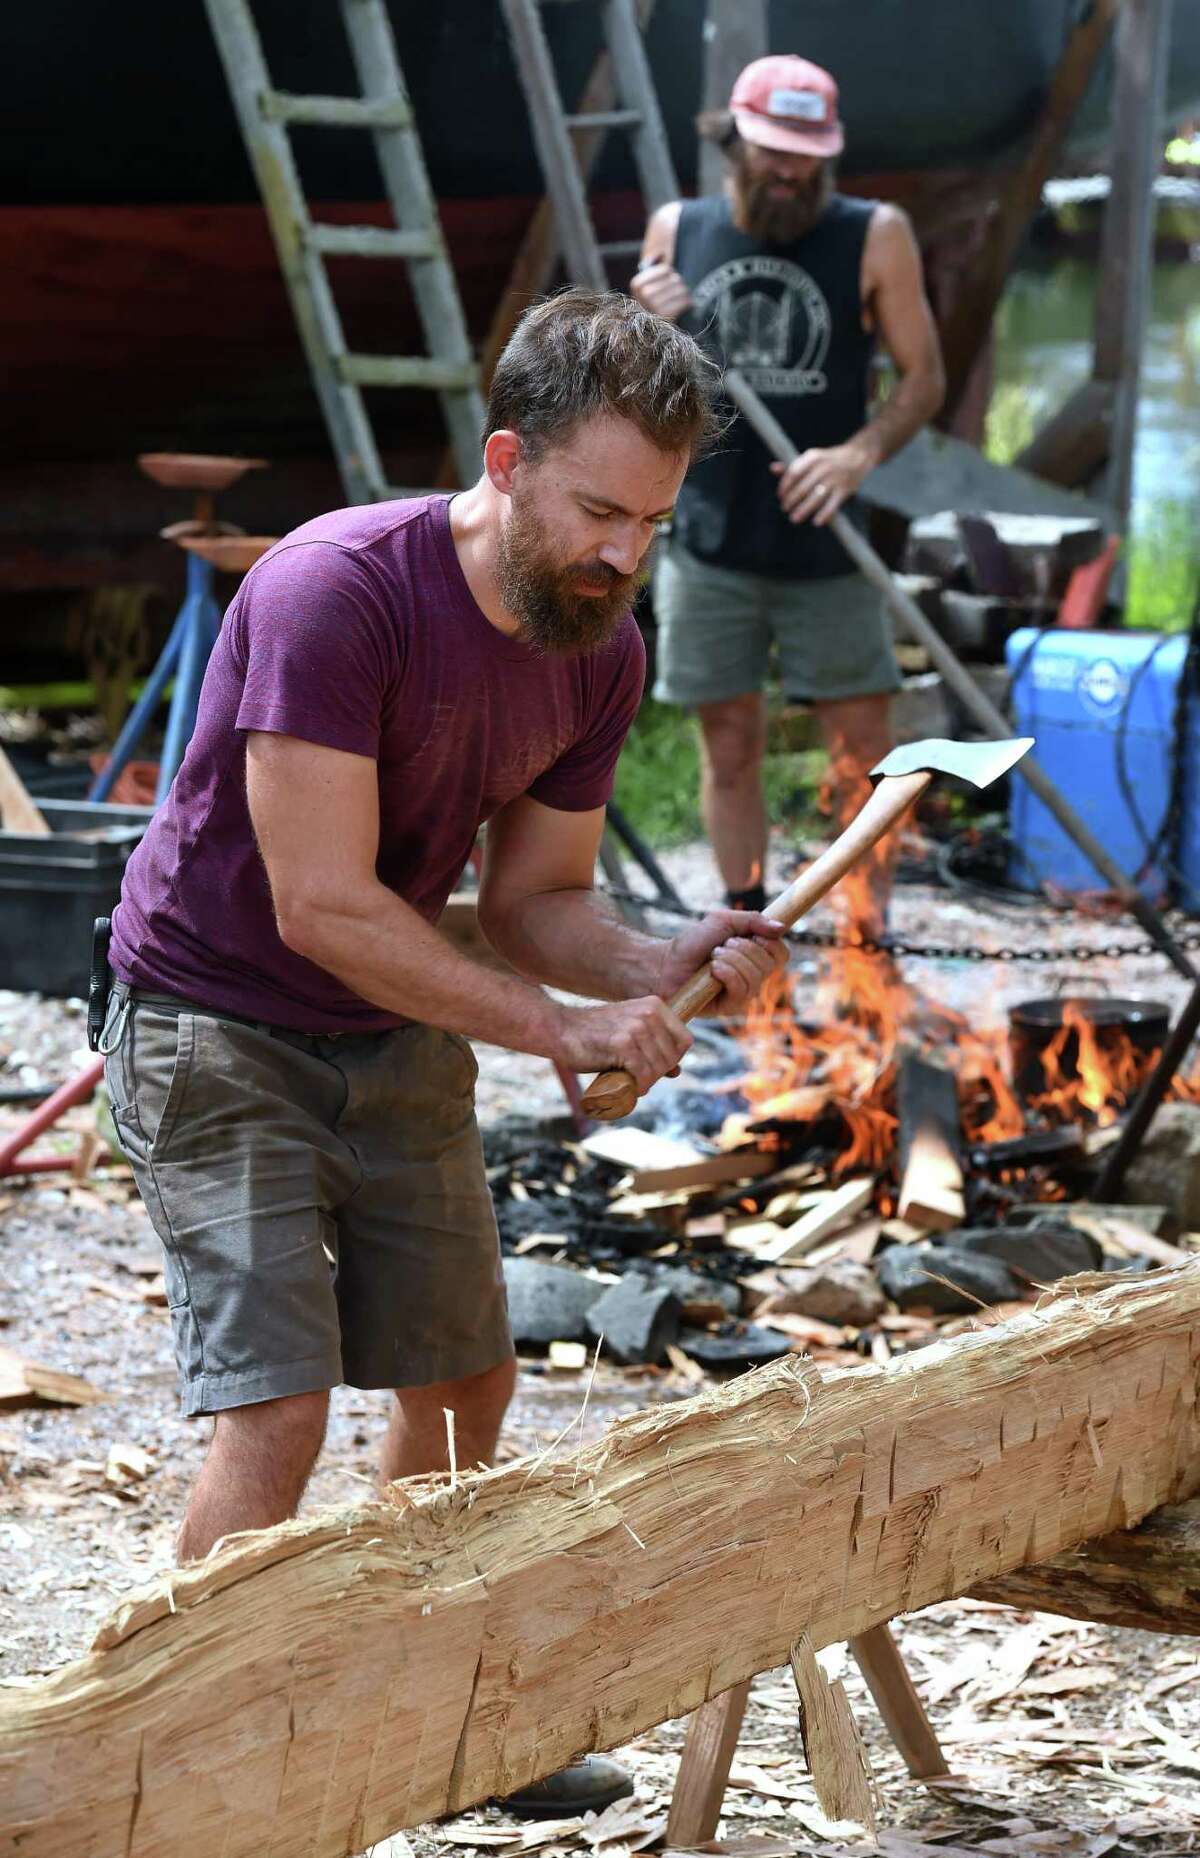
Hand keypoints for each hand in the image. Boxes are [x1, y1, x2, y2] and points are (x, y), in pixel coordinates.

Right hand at [553, 997, 692, 1098]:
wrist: (560, 1029)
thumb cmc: (595, 1034)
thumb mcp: (630, 1032)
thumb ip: (654, 1046)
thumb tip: (677, 1071)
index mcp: (655, 1005)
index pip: (684, 1041)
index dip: (672, 1059)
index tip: (654, 1066)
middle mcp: (649, 1013)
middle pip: (671, 1058)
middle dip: (657, 1074)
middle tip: (637, 1077)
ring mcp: (636, 1027)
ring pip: (657, 1068)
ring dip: (646, 1082)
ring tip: (629, 1080)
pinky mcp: (622, 1044)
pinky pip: (642, 1074)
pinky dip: (637, 1085)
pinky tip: (626, 1084)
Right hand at [630, 258, 691, 321]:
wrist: (654, 331)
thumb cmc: (655, 302)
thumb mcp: (651, 282)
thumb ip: (654, 265)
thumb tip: (660, 253)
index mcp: (637, 283)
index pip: (665, 269)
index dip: (671, 274)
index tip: (668, 283)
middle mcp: (643, 294)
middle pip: (674, 279)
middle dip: (679, 284)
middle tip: (678, 291)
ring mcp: (653, 307)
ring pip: (681, 290)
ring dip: (685, 293)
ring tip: (682, 298)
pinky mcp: (665, 318)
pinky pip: (684, 302)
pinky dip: (687, 302)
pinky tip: (684, 306)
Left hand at [657, 910, 788, 1016]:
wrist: (666, 964)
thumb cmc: (692, 943)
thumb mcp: (723, 921)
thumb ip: (752, 920)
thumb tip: (781, 928)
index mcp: (755, 957)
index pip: (782, 954)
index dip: (771, 943)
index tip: (751, 935)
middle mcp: (753, 977)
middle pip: (770, 965)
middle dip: (745, 949)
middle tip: (722, 946)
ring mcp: (742, 994)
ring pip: (756, 978)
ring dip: (733, 960)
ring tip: (713, 956)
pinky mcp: (730, 1008)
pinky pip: (741, 991)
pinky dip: (727, 974)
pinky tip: (712, 970)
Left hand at [771, 442, 872, 526]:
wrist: (859, 456)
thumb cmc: (829, 460)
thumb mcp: (812, 458)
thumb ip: (792, 465)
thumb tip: (772, 468)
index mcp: (813, 457)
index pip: (794, 471)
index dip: (785, 485)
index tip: (780, 495)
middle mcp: (824, 466)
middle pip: (803, 486)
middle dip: (792, 500)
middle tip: (785, 509)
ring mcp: (835, 478)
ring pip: (816, 497)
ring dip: (804, 509)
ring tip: (794, 518)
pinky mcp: (845, 489)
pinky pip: (833, 504)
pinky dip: (824, 514)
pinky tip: (816, 522)